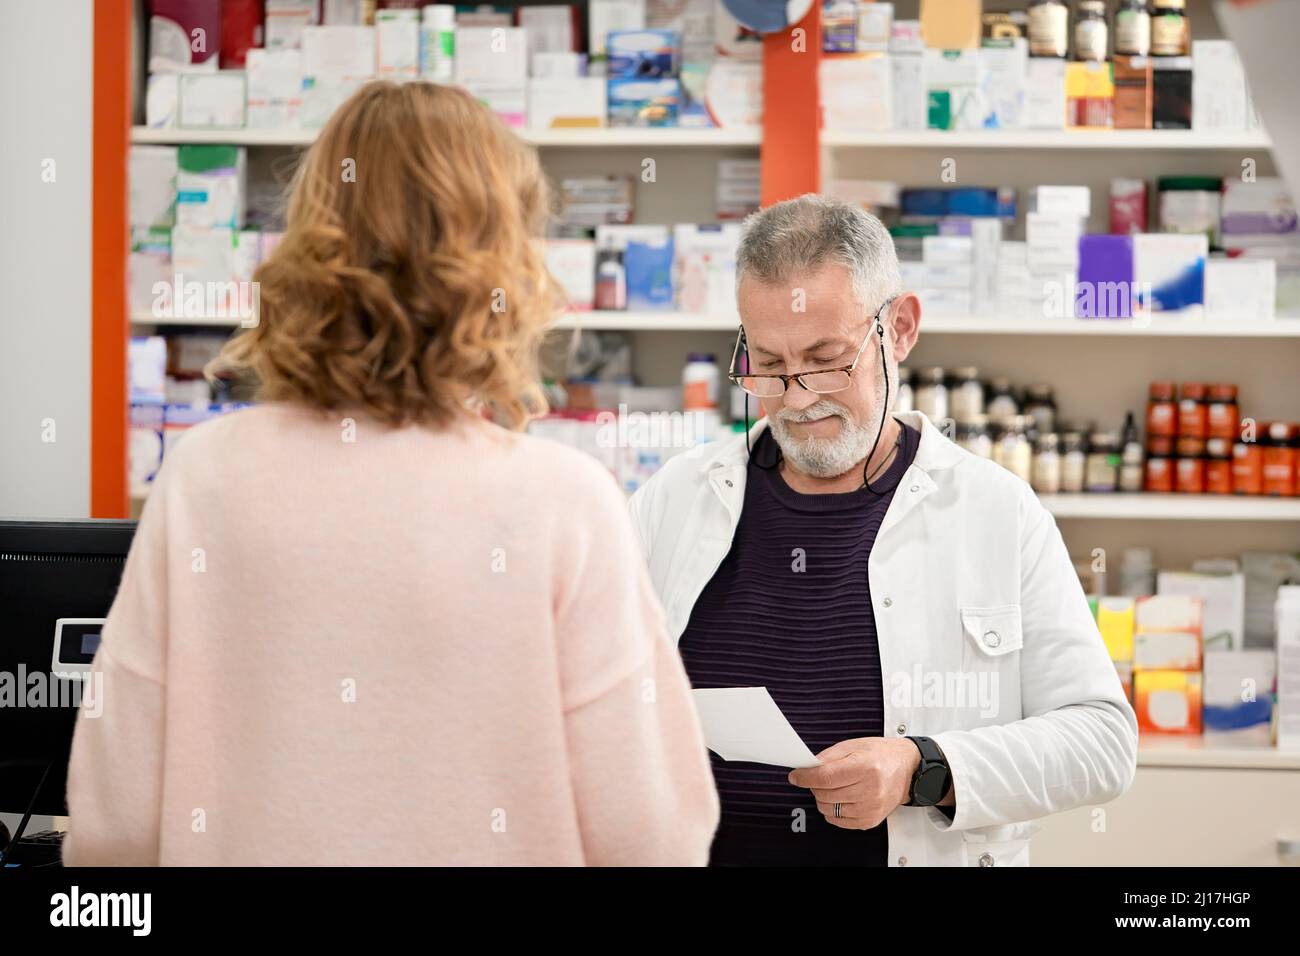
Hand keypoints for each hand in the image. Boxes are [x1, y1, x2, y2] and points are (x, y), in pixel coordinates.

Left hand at [787, 737, 920, 829]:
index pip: (825, 778)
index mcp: (866, 767)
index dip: (805, 777)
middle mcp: (870, 790)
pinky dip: (833, 809)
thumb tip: (806, 769)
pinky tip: (841, 797)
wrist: (906, 768)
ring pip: (827, 809)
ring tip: (835, 786)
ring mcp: (871, 808)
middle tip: (820, 777)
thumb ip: (827, 757)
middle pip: (824, 794)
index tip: (795, 776)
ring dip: (823, 798)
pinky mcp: (870, 821)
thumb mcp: (852, 746)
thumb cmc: (880, 755)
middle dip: (815, 785)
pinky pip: (837, 820)